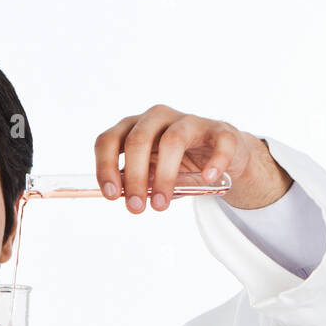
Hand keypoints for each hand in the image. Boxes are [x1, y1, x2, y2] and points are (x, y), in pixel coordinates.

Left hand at [93, 105, 291, 211]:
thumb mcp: (150, 175)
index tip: (111, 195)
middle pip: (138, 140)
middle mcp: (158, 118)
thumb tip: (124, 196)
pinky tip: (208, 179)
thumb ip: (136, 183)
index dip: (105, 166)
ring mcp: (190, 121)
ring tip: (161, 204)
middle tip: (136, 207)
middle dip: (134, 177)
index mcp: (134, 127)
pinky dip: (214, 161)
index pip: (109, 140)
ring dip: (164, 176)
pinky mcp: (220, 131)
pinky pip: (218, 142)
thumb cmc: (176, 166)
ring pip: (172, 141)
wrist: (219, 159)